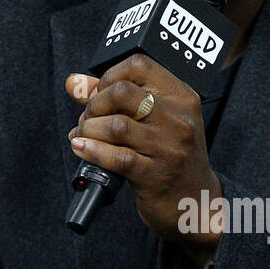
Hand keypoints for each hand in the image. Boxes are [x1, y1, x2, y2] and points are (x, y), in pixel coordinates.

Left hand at [65, 54, 224, 266]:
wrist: (196, 203)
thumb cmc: (170, 157)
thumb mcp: (153, 121)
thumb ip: (112, 97)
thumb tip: (73, 82)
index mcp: (182, 97)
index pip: (139, 65)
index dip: (109, 75)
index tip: (100, 93)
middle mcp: (179, 119)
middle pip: (121, 93)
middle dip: (94, 104)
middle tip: (88, 119)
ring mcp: (169, 148)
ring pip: (115, 125)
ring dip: (88, 129)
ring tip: (84, 135)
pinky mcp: (155, 175)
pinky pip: (114, 156)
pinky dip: (91, 150)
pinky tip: (82, 148)